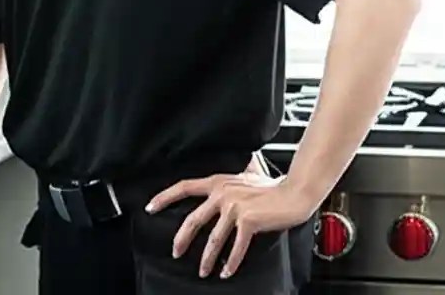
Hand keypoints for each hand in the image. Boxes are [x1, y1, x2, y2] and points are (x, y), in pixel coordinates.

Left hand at [145, 172, 318, 278]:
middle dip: (182, 239)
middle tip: (175, 252)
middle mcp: (223, 193)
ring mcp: (234, 207)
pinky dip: (230, 262)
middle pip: (193, 219)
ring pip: (213, 238)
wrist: (294, 193)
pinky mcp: (248, 221)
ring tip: (203, 271)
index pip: (185, 187)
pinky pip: (235, 247)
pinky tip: (226, 271)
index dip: (165, 197)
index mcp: (218, 181)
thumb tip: (227, 173)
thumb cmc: (273, 187)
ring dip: (207, 258)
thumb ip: (233, 176)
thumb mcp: (247, 176)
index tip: (151, 207)